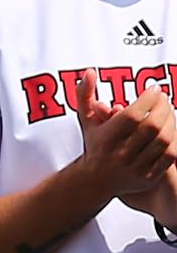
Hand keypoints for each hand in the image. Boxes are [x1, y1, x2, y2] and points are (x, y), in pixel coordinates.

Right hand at [74, 69, 176, 199]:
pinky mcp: (148, 177)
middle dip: (163, 107)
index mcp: (105, 139)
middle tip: (164, 98)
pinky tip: (171, 129)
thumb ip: (85, 94)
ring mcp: (135, 167)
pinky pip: (170, 156)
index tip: (153, 89)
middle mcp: (120, 154)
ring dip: (172, 121)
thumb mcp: (86, 120)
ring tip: (168, 111)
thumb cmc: (94, 144)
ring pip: (164, 140)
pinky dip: (175, 140)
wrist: (94, 180)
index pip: (132, 115)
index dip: (147, 99)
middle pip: (152, 126)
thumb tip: (90, 72)